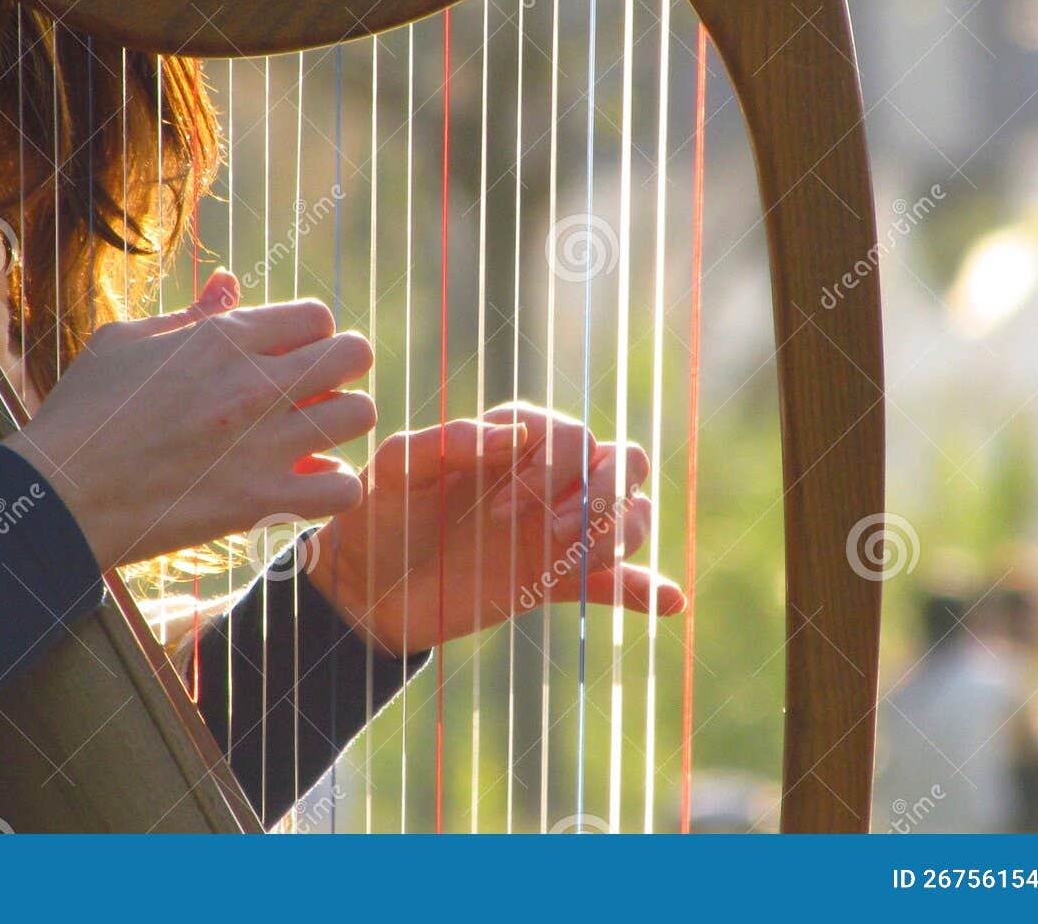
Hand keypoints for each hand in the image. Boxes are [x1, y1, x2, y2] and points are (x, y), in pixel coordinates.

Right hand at [2, 268, 375, 570]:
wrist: (57, 496)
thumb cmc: (83, 413)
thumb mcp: (127, 342)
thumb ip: (191, 314)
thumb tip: (229, 283)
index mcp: (223, 339)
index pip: (318, 316)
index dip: (310, 336)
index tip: (290, 357)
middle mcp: (254, 384)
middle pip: (354, 354)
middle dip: (341, 369)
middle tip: (314, 391)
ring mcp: (263, 444)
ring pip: (360, 415)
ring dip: (341, 424)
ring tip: (312, 438)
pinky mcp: (262, 501)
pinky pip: (345, 488)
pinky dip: (335, 487)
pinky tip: (306, 485)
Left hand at [306, 401, 683, 655]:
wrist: (367, 589)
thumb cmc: (377, 514)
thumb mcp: (395, 469)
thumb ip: (448, 441)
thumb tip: (515, 435)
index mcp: (514, 440)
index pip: (570, 436)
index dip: (550, 471)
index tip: (500, 511)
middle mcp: (548, 478)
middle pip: (621, 463)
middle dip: (598, 495)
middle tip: (548, 534)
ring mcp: (558, 528)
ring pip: (632, 514)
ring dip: (619, 534)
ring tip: (573, 563)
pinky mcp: (558, 579)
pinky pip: (620, 581)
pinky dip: (648, 589)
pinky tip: (670, 602)